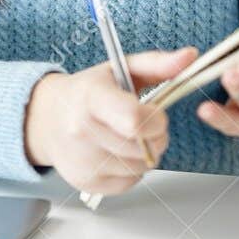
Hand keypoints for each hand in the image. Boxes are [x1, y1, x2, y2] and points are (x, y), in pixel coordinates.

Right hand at [24, 47, 197, 194]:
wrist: (47, 118)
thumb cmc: (88, 92)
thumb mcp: (120, 70)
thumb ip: (158, 63)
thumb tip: (191, 56)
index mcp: (91, 98)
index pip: (134, 120)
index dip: (156, 120)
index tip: (154, 113)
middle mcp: (81, 131)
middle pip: (143, 148)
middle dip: (156, 137)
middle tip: (144, 125)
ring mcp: (82, 161)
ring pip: (140, 167)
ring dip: (145, 154)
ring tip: (129, 138)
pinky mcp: (86, 182)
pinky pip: (129, 182)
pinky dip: (131, 170)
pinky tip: (117, 153)